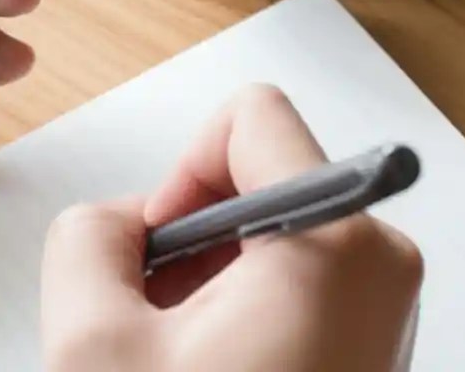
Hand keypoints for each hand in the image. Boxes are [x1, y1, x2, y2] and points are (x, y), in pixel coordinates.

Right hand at [41, 85, 422, 371]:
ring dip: (205, 281)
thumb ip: (84, 235)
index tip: (159, 243)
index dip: (180, 169)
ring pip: (268, 233)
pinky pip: (290, 279)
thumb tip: (116, 222)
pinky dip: (236, 309)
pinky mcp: (367, 338)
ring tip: (178, 354)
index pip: (252, 117)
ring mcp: (380, 307)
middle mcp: (379, 265)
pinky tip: (206, 366)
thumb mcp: (91, 342)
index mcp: (331, 245)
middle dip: (189, 238)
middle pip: (259, 177)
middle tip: (157, 314)